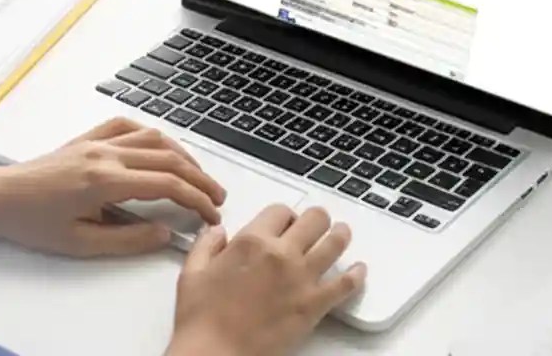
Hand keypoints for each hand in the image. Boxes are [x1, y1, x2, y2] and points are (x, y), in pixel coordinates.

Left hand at [0, 117, 226, 256]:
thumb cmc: (32, 223)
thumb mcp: (81, 243)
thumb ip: (128, 239)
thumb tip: (165, 233)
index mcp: (105, 181)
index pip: (168, 184)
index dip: (197, 199)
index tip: (211, 213)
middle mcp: (106, 154)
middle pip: (170, 159)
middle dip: (200, 178)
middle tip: (216, 197)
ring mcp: (97, 142)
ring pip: (155, 137)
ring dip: (183, 155)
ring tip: (197, 175)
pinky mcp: (88, 138)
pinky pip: (129, 126)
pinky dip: (153, 135)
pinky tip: (160, 149)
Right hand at [167, 205, 366, 355]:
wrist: (214, 353)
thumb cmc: (201, 319)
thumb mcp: (192, 273)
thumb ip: (206, 246)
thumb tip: (216, 232)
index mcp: (252, 241)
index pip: (281, 210)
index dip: (285, 215)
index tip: (286, 222)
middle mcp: (281, 253)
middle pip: (315, 219)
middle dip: (316, 219)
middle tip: (316, 225)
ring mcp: (302, 278)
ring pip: (335, 243)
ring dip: (340, 235)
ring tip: (342, 233)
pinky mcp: (314, 305)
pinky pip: (345, 284)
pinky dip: (356, 275)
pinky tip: (359, 270)